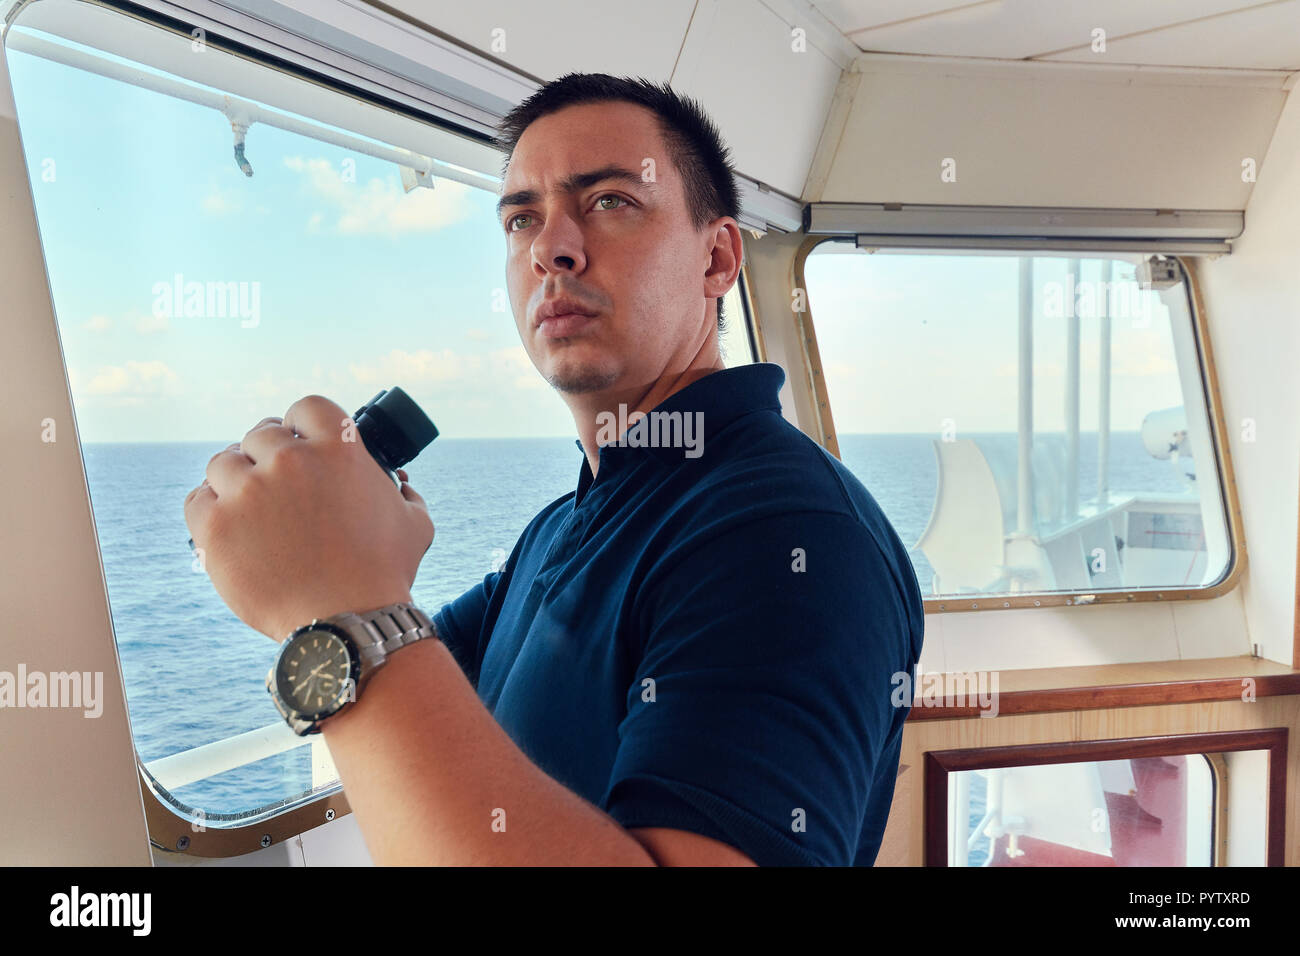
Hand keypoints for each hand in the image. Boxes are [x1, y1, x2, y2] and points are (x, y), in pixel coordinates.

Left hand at [183, 395, 433, 641]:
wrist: (346, 625)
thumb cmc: (383, 575)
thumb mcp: (414, 523)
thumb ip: (403, 491)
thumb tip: (398, 481)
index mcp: (340, 449)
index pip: (306, 407)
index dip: (301, 424)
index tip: (299, 443)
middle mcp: (291, 461)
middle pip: (260, 434)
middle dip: (267, 456)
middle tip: (273, 484)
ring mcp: (248, 492)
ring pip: (223, 463)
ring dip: (235, 480)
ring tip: (248, 506)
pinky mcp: (215, 527)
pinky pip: (197, 500)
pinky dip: (208, 509)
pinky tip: (226, 525)